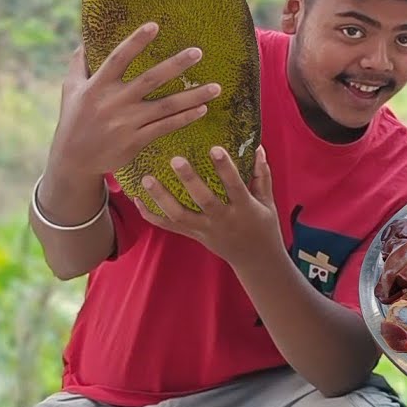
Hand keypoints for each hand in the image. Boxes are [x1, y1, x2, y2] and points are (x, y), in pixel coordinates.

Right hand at [49, 22, 220, 179]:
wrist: (74, 160)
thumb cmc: (75, 120)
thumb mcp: (71, 90)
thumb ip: (79, 64)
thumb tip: (86, 38)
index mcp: (97, 86)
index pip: (118, 59)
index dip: (135, 42)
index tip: (154, 25)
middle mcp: (114, 102)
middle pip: (149, 80)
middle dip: (175, 65)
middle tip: (198, 52)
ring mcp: (127, 123)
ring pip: (165, 106)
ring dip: (192, 96)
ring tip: (216, 87)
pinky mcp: (136, 141)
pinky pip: (165, 127)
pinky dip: (184, 118)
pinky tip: (203, 109)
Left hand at [136, 145, 283, 268]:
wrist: (255, 259)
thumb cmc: (263, 225)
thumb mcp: (268, 201)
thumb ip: (261, 174)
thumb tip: (257, 147)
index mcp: (244, 208)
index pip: (234, 186)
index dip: (225, 168)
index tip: (215, 148)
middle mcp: (223, 219)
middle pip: (203, 200)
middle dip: (189, 180)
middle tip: (176, 160)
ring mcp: (206, 229)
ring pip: (179, 215)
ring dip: (161, 198)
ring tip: (147, 179)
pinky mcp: (194, 236)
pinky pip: (169, 226)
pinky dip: (151, 215)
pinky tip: (137, 200)